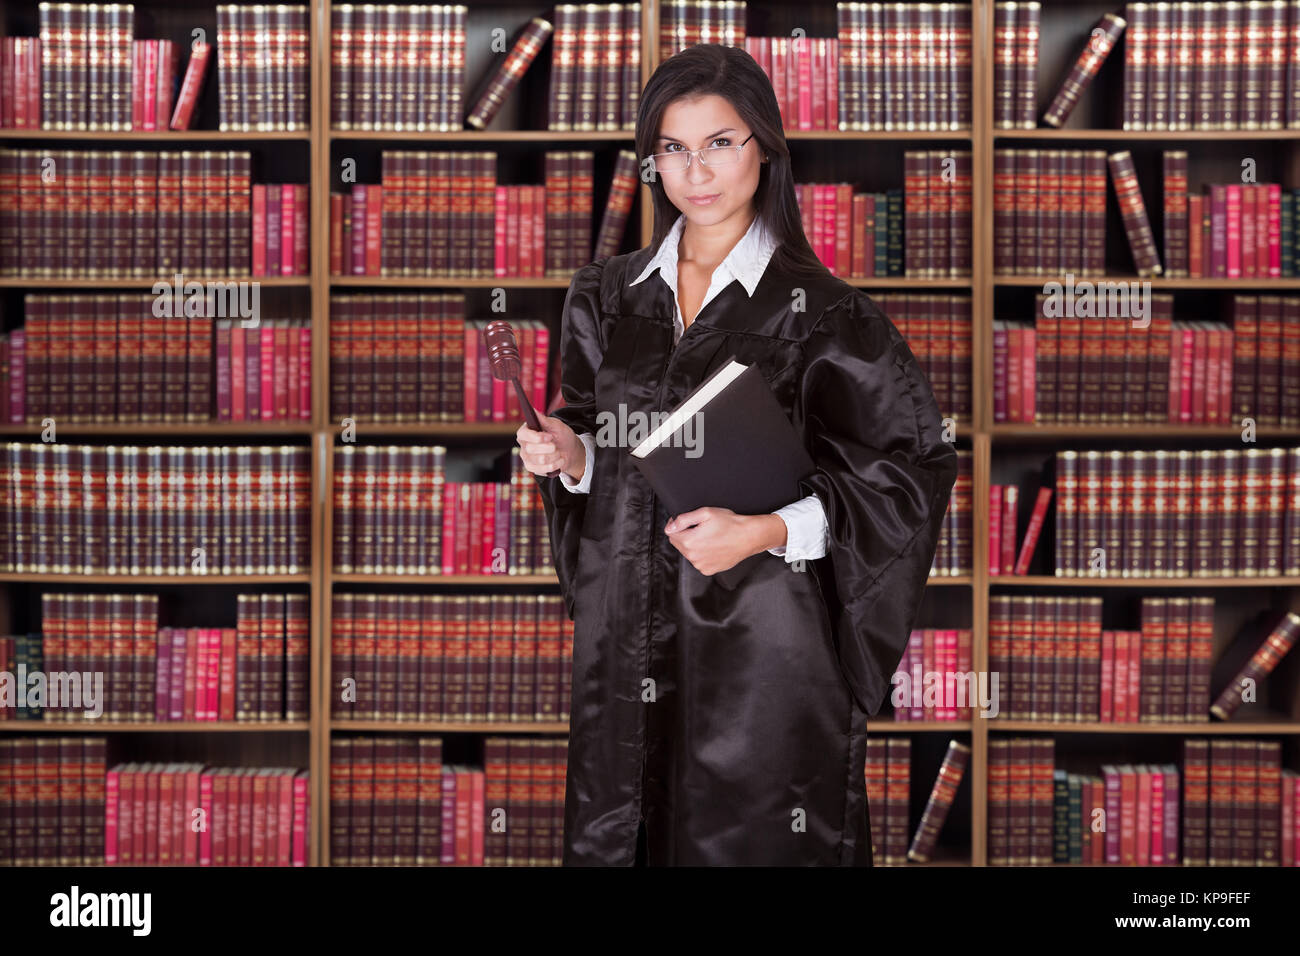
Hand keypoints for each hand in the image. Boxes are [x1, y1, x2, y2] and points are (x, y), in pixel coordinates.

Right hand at [517, 415, 584, 480]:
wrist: (569, 451)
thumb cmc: (561, 436)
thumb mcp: (556, 425)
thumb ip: (544, 420)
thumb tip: (533, 410)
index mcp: (526, 431)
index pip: (523, 434)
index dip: (536, 437)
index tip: (549, 437)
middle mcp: (524, 445)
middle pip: (531, 449)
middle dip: (549, 447)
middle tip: (555, 445)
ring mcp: (527, 458)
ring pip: (540, 460)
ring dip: (554, 456)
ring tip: (558, 452)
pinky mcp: (532, 468)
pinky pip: (543, 470)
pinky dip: (555, 465)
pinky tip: (558, 461)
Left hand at [664, 507, 779, 575]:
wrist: (748, 537)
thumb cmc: (730, 524)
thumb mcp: (706, 513)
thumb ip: (684, 519)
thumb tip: (671, 526)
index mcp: (689, 541)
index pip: (670, 533)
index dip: (676, 526)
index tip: (685, 523)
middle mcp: (693, 556)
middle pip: (678, 544)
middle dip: (685, 535)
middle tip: (700, 528)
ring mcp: (701, 565)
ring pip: (689, 553)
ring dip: (693, 545)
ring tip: (709, 537)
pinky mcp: (709, 570)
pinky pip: (699, 561)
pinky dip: (702, 555)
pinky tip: (713, 547)